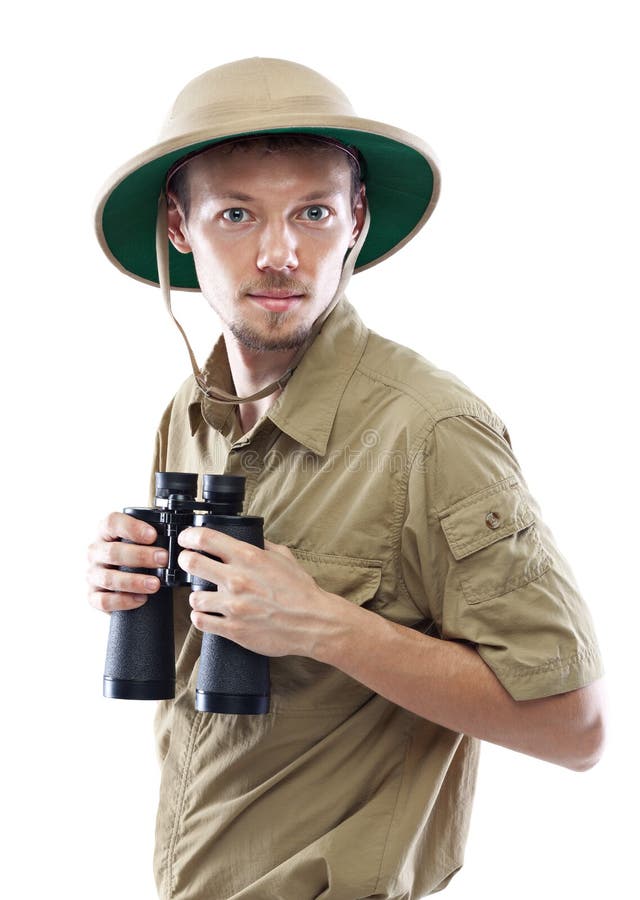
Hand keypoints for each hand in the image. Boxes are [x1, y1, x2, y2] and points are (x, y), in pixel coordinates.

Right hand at [87, 512, 168, 612]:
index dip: (132, 527)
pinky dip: (124, 601)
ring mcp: (92, 574)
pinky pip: (103, 601)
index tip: (153, 535)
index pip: (112, 522)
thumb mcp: (141, 541)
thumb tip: (180, 536)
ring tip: (155, 584)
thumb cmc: (137, 556)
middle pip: (113, 552)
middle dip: (141, 556)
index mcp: (106, 532)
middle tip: (163, 559)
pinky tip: (141, 599)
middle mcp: (95, 551)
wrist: (125, 581)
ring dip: (134, 581)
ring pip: (109, 578)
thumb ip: (152, 537)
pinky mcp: (92, 595)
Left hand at [177, 528, 350, 658]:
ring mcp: (233, 606)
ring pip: (193, 597)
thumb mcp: (284, 557)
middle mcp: (237, 579)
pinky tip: (208, 614)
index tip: (186, 539)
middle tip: (189, 564)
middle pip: (191, 563)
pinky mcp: (233, 629)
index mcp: (248, 557)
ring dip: (197, 595)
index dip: (189, 536)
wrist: (313, 622)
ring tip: (205, 596)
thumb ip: (262, 546)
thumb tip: (248, 538)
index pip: (206, 538)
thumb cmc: (301, 591)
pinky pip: (201, 621)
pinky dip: (201, 617)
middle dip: (186, 561)